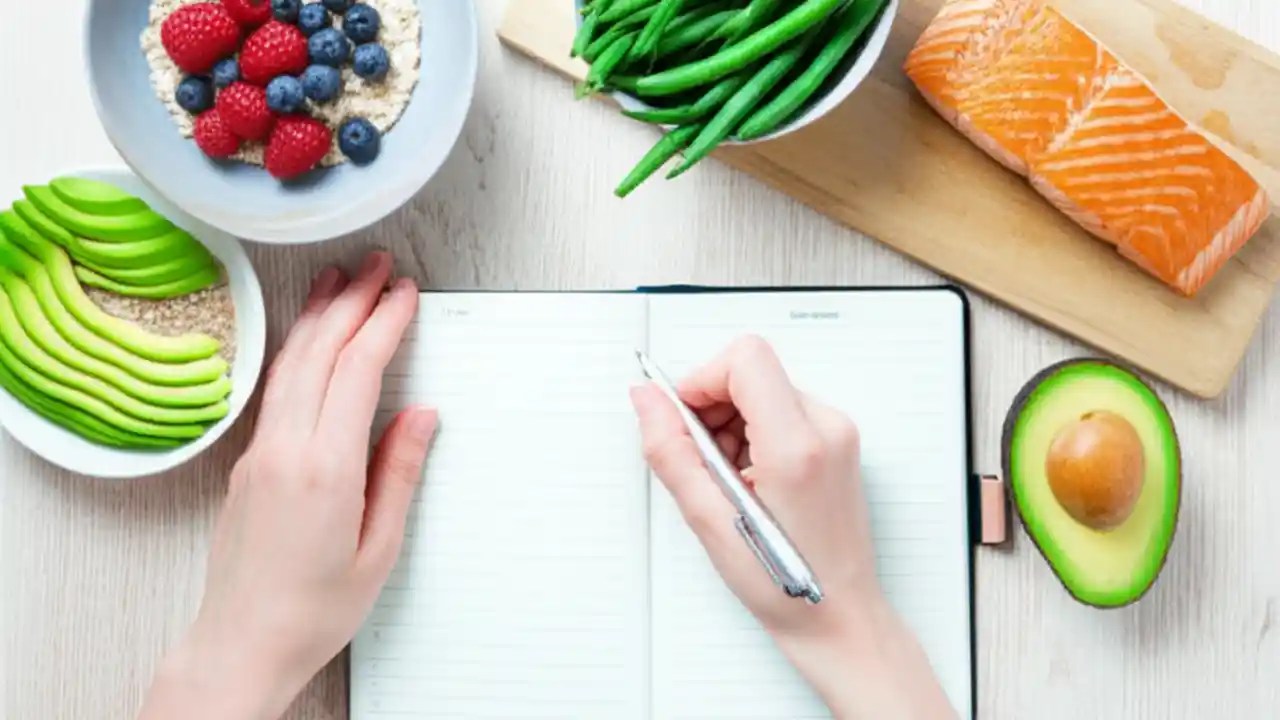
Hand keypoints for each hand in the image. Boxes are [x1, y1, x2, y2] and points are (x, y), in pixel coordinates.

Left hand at [139, 252, 436, 719]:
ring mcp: (259, 454)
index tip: (406, 293)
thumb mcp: (379, 549)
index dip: (384, 324)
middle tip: (378, 264)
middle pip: (319, 353)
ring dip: (317, 316)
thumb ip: (400, 473)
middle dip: (351, 301)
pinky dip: (297, 351)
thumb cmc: (313, 611)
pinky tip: (308, 338)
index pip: (357, 371)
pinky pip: (275, 389)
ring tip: (340, 280)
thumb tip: (421, 415)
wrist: (241, 645)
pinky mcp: (246, 464)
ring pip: (290, 364)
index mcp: (325, 470)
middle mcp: (285, 451)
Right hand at [630, 335, 954, 719]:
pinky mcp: (837, 442)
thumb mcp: (710, 521)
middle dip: (713, 407)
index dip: (701, 379)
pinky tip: (749, 481)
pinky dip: (754, 435)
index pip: (746, 359)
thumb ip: (671, 451)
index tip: (683, 417)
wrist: (840, 617)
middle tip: (703, 462)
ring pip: (764, 390)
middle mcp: (827, 428)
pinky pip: (782, 411)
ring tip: (730, 482)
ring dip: (732, 425)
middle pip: (752, 372)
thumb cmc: (786, 585)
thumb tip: (648, 400)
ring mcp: (838, 433)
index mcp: (798, 446)